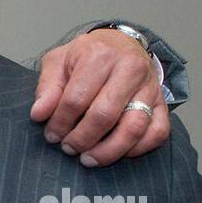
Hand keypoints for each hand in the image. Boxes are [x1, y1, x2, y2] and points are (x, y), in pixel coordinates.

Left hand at [30, 28, 169, 165]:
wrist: (120, 44)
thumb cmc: (86, 56)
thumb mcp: (58, 62)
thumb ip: (47, 88)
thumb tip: (39, 114)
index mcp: (100, 56)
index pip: (76, 100)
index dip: (60, 123)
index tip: (51, 135)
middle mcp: (130, 69)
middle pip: (104, 116)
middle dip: (81, 139)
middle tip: (68, 148)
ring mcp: (150, 87)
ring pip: (134, 127)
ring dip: (108, 151)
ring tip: (88, 158)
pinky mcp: (162, 102)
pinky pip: (157, 132)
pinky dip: (138, 149)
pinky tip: (117, 153)